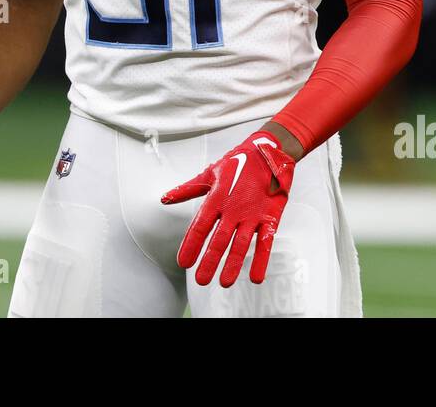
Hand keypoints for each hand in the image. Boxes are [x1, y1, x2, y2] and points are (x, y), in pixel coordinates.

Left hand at [161, 129, 295, 286]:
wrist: (269, 152)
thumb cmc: (238, 163)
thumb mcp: (210, 174)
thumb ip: (187, 190)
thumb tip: (165, 198)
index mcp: (216, 199)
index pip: (200, 226)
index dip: (191, 245)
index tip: (183, 263)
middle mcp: (233, 209)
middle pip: (219, 240)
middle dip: (209, 261)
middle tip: (201, 280)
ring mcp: (252, 214)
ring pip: (241, 244)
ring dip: (233, 265)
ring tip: (224, 282)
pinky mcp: (270, 217)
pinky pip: (266, 242)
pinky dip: (262, 260)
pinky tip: (256, 277)